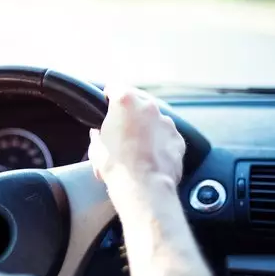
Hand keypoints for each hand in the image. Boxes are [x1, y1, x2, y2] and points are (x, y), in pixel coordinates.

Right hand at [88, 85, 185, 204]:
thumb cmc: (116, 166)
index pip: (114, 88)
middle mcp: (148, 106)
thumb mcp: (96, 147)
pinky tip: (152, 156)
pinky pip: (166, 136)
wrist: (143, 188)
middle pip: (138, 101)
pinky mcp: (178, 139)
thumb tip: (99, 133)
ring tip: (139, 146)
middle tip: (122, 129)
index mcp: (125, 102)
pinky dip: (160, 142)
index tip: (106, 103)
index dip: (108, 96)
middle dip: (130, 113)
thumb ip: (99, 133)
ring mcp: (166, 122)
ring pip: (154, 119)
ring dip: (147, 127)